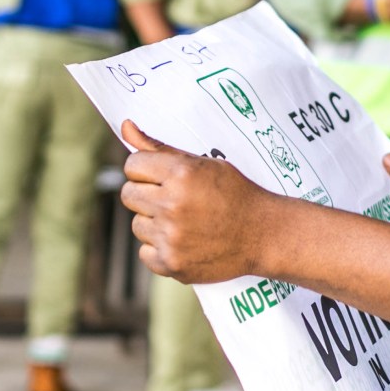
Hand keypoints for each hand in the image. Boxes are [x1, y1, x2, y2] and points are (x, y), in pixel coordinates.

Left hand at [120, 121, 273, 281]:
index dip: (147, 170)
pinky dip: (161, 249)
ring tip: (185, 222)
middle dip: (147, 194)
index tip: (163, 177)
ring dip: (155, 223)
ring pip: (137, 225)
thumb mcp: (204, 164)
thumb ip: (160, 148)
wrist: (264, 234)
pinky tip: (185, 242)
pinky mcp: (171, 264)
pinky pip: (145, 252)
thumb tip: (125, 126)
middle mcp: (172, 205)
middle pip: (128, 195)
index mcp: (181, 174)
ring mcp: (171, 237)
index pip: (133, 165)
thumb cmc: (234, 193)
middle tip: (174, 200)